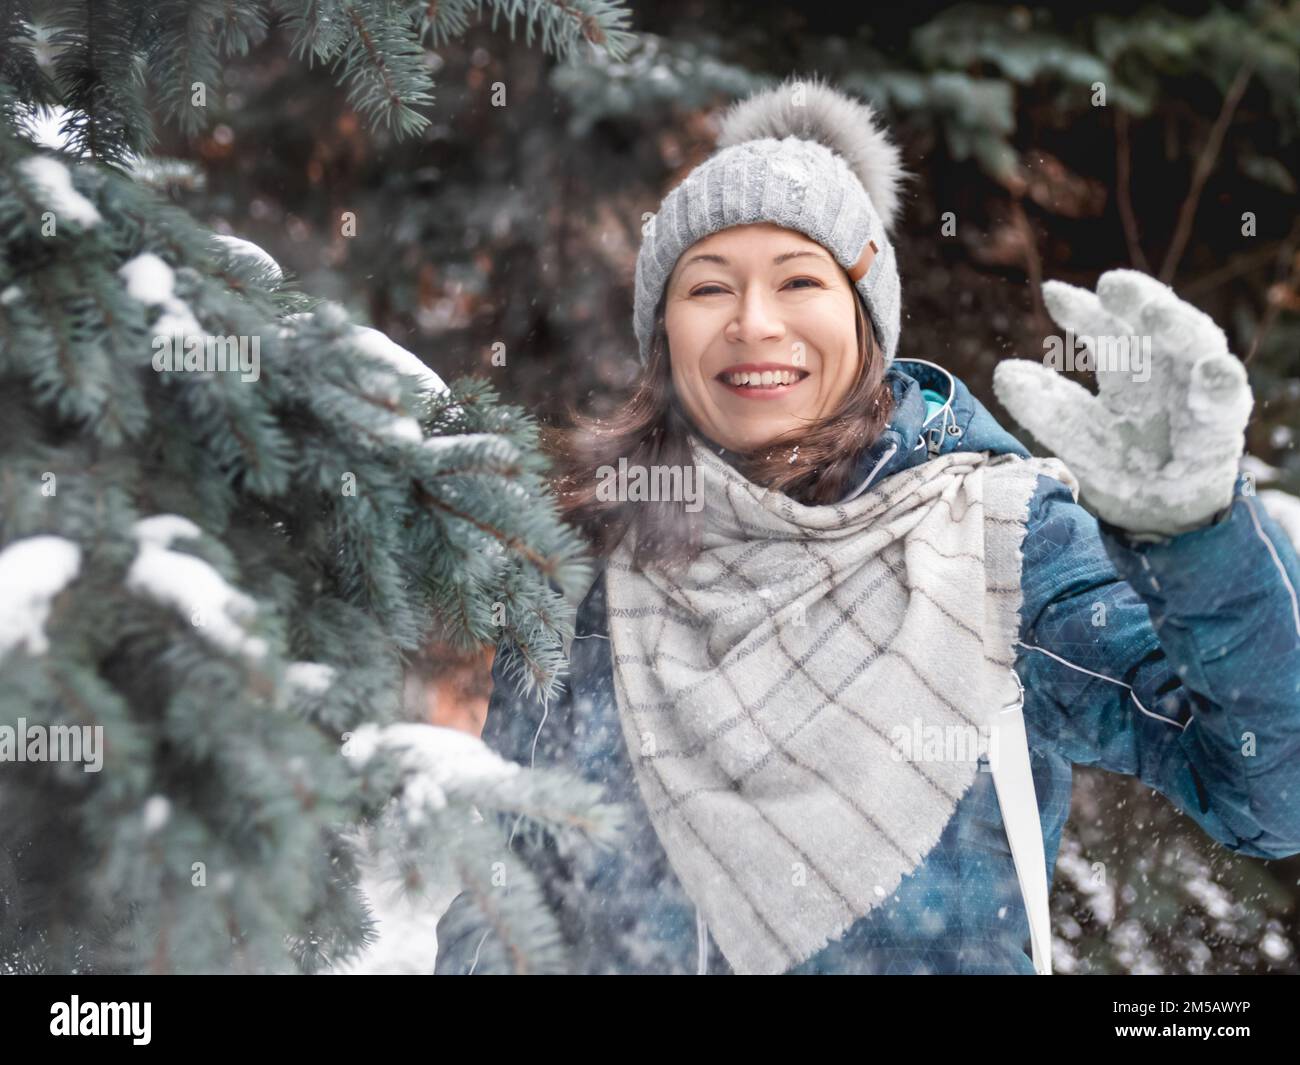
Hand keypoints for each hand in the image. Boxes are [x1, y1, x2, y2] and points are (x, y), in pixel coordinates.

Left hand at [992, 269, 1251, 537]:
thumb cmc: (1120, 467)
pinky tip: (1212, 371)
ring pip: (1196, 346)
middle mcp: (1166, 373)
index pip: (1106, 330)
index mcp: (1129, 371)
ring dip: (1178, 326)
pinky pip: (1224, 404)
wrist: (1159, 520)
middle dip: (1136, 300)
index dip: (1082, 310)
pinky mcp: (1219, 432)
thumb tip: (1004, 372)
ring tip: (1156, 311)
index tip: (1052, 293)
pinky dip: (1221, 385)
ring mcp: (1197, 396)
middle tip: (1111, 285)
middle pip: (1154, 325)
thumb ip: (1044, 408)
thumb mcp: (1076, 438)